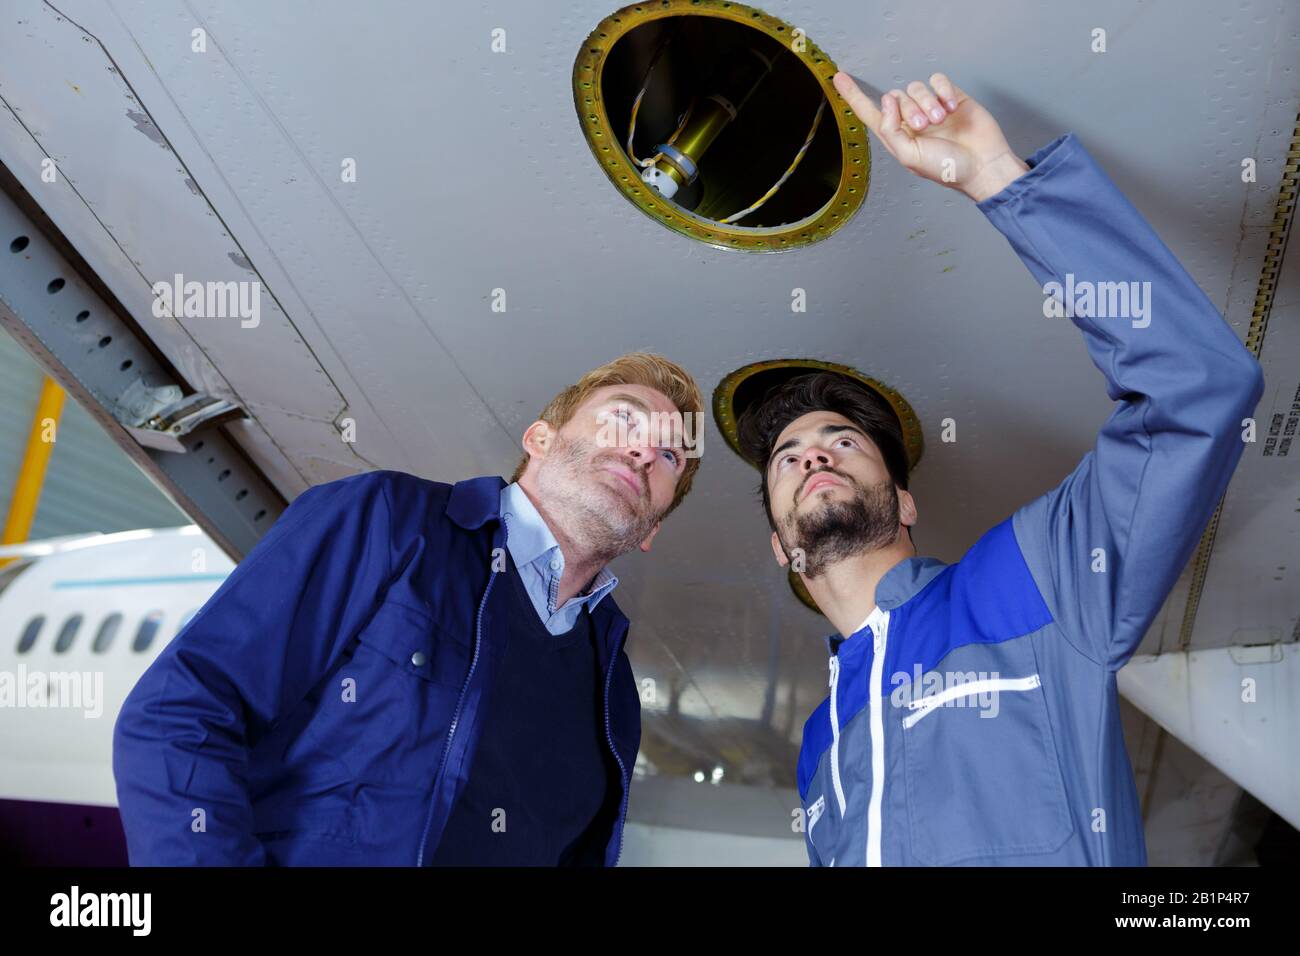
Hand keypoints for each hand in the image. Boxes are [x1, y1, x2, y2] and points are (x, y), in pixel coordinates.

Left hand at [832, 71, 1028, 202]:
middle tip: (925, 125)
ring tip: (940, 120)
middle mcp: (911, 121)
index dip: (854, 96)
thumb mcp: (910, 157)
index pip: (870, 113)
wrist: (983, 164)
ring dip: (927, 102)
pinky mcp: (950, 97)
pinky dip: (942, 91)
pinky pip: (937, 80)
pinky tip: (951, 108)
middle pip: (895, 96)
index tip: (839, 79)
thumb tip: (887, 101)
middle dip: (908, 109)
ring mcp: (930, 108)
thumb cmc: (947, 168)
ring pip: (916, 87)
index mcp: (897, 137)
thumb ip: (891, 130)